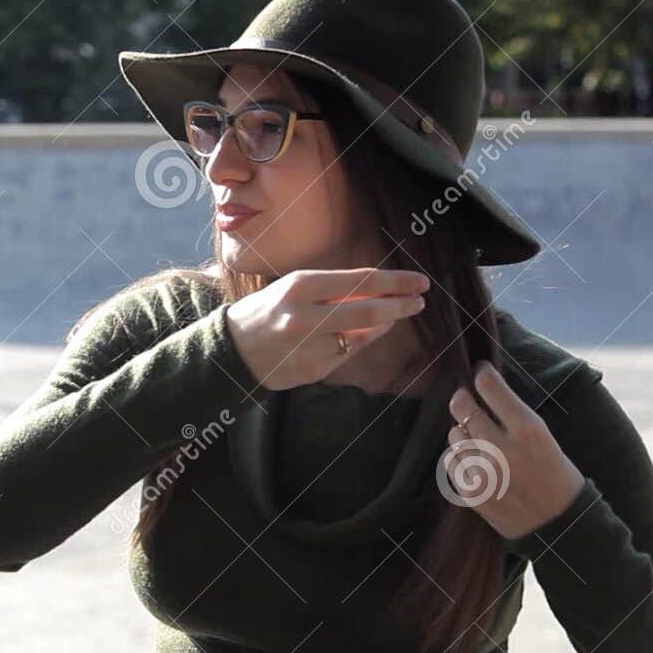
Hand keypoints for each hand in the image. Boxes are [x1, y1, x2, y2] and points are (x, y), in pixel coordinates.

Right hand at [223, 267, 429, 390]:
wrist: (233, 350)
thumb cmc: (268, 310)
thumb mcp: (295, 288)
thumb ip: (335, 289)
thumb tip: (383, 290)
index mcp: (300, 286)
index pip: (360, 281)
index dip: (396, 282)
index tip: (419, 281)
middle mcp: (304, 317)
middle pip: (369, 312)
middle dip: (401, 306)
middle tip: (419, 301)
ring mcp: (309, 347)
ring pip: (362, 336)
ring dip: (385, 325)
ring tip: (395, 315)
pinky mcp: (313, 371)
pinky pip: (348, 354)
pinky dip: (361, 342)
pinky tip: (363, 334)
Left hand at [442, 360, 585, 539]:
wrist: (560, 526)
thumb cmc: (556, 477)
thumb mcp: (545, 439)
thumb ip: (514, 419)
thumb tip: (484, 394)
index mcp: (529, 430)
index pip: (492, 388)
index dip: (482, 375)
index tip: (479, 370)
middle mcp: (503, 448)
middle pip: (464, 408)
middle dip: (462, 399)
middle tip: (463, 397)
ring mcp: (483, 471)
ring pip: (454, 435)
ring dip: (461, 432)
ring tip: (476, 438)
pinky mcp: (471, 492)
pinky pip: (451, 462)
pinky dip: (458, 458)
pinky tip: (473, 461)